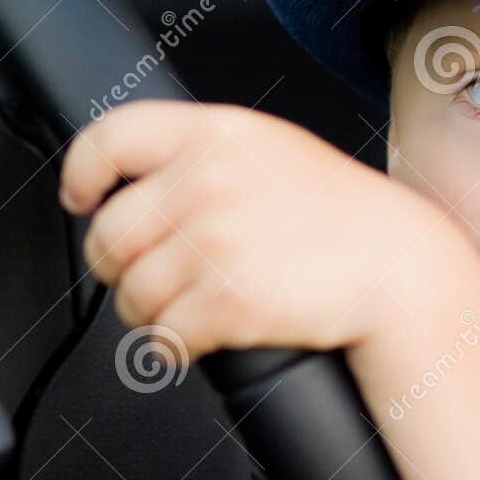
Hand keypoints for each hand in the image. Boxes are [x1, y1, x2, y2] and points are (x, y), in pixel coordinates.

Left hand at [58, 100, 479, 361]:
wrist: (398, 266)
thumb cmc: (340, 215)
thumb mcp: (270, 150)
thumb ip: (202, 152)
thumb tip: (130, 176)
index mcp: (215, 133)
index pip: (109, 138)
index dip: (81, 174)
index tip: (80, 198)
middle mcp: (207, 181)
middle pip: (108, 233)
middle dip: (116, 265)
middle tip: (143, 274)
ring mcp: (215, 242)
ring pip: (130, 293)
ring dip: (148, 311)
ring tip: (185, 307)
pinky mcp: (227, 300)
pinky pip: (163, 336)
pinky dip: (174, 346)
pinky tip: (202, 335)